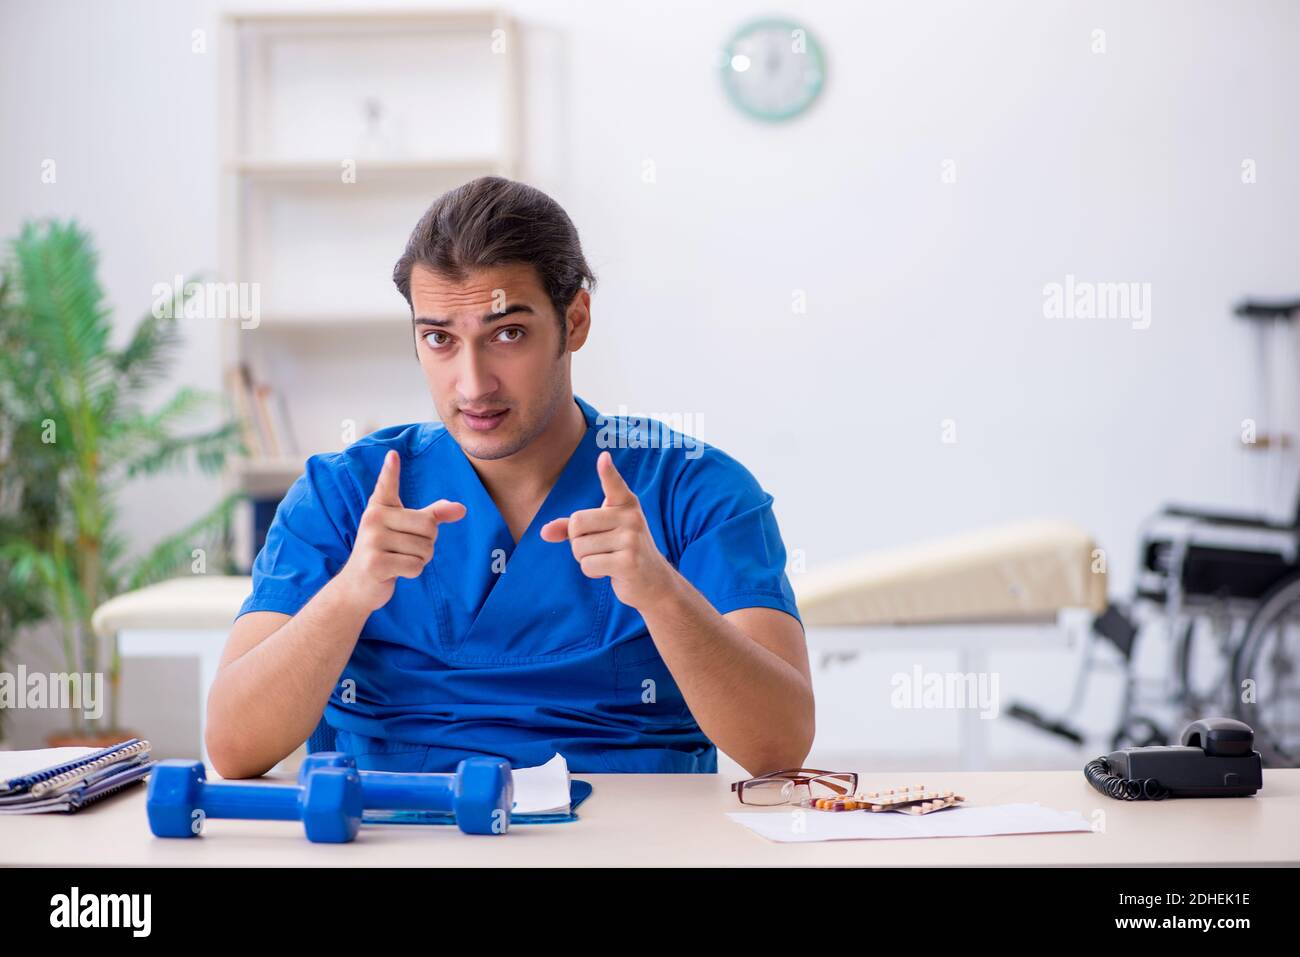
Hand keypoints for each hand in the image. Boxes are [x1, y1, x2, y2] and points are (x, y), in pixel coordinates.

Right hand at [336, 449, 466, 612]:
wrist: (357, 585)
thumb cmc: (387, 551)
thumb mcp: (407, 529)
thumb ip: (433, 516)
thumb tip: (461, 509)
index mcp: (380, 507)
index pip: (387, 485)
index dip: (390, 470)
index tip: (393, 455)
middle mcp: (373, 519)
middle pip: (428, 526)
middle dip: (428, 543)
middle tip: (406, 549)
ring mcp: (372, 541)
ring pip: (424, 549)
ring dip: (420, 560)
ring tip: (399, 559)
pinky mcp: (375, 564)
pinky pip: (415, 566)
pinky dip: (413, 572)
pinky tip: (395, 572)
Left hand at [540, 450, 676, 609]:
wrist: (654, 582)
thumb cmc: (622, 552)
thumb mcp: (601, 534)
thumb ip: (572, 529)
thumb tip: (543, 532)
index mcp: (626, 504)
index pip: (614, 485)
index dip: (607, 472)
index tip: (603, 457)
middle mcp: (631, 517)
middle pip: (576, 523)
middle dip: (577, 541)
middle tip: (598, 547)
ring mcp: (631, 539)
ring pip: (579, 548)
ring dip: (585, 559)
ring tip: (608, 559)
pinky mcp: (628, 562)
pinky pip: (587, 565)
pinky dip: (592, 571)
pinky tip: (611, 570)